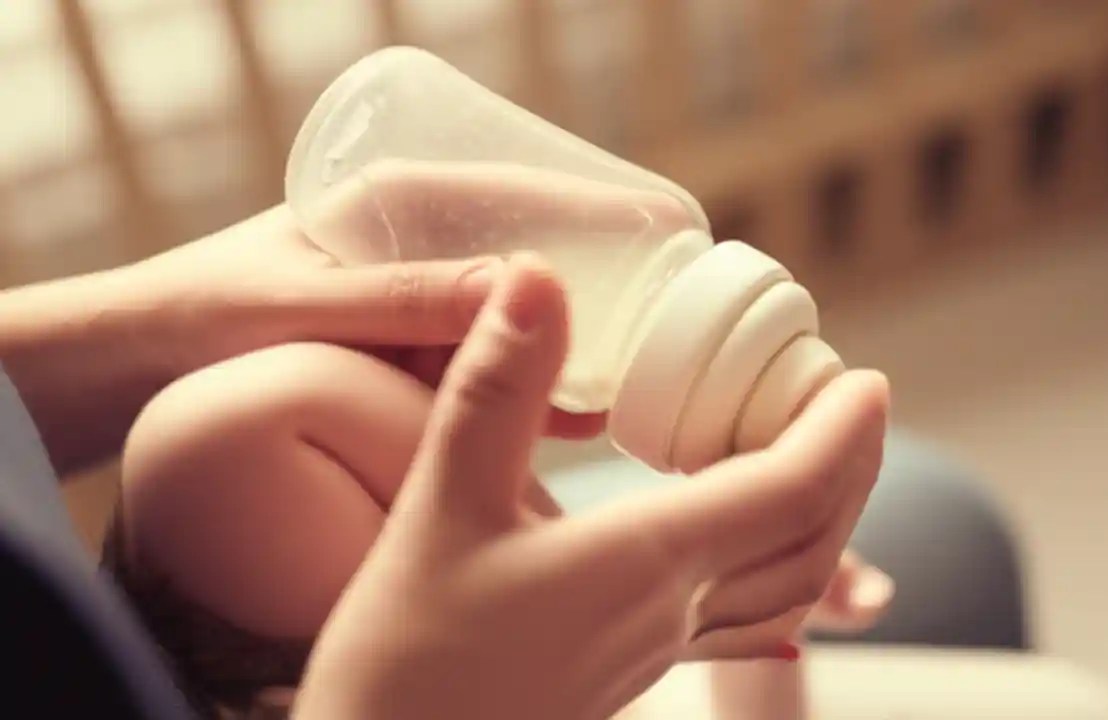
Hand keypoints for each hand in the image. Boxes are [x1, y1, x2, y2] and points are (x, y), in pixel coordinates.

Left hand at [1, 170, 690, 470]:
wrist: (140, 362)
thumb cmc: (206, 314)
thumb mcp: (305, 304)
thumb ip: (398, 299)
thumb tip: (515, 292)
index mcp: (399, 204)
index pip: (526, 190)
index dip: (604, 207)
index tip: (673, 229)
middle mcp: (420, 248)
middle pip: (540, 256)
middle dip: (610, 283)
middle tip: (681, 316)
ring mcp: (419, 303)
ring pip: (524, 317)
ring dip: (582, 342)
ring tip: (651, 375)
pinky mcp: (410, 354)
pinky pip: (491, 364)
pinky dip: (536, 385)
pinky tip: (584, 416)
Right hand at [293, 256, 887, 719]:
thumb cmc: (405, 656)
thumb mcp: (443, 505)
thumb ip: (497, 389)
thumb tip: (539, 276)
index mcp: (646, 561)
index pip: (790, 491)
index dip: (841, 433)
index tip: (868, 381)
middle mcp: (671, 612)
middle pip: (811, 542)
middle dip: (851, 469)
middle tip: (856, 406)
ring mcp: (656, 651)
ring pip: (786, 589)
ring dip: (824, 521)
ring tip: (820, 464)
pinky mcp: (626, 671)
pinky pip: (745, 622)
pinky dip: (779, 573)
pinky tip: (752, 558)